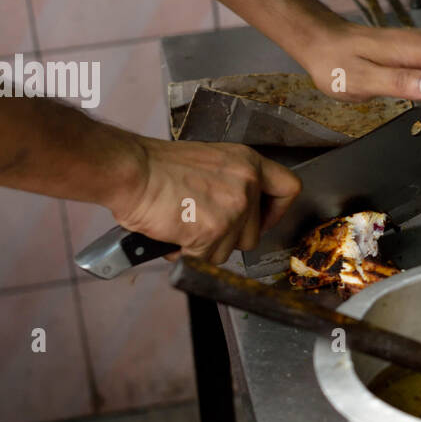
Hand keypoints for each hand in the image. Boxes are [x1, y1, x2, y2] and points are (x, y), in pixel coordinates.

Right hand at [110, 136, 300, 263]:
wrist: (131, 171)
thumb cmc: (157, 167)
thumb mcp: (210, 162)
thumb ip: (233, 184)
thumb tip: (242, 213)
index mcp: (248, 163)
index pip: (289, 189)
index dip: (276, 211)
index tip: (261, 219)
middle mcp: (247, 184)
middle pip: (254, 234)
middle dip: (227, 238)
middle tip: (200, 223)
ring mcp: (233, 209)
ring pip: (229, 251)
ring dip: (205, 247)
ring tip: (183, 224)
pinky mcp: (213, 231)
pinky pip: (207, 259)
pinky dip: (188, 254)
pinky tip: (174, 234)